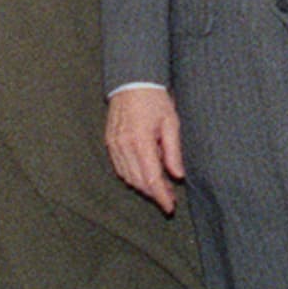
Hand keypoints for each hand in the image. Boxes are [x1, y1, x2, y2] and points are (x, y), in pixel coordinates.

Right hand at [105, 87, 184, 212]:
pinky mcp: (109, 142)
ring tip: (160, 187)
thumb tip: (178, 176)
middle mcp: (123, 146)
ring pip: (128, 177)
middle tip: (169, 198)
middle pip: (139, 182)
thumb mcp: (171, 123)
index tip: (170, 207)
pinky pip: (120, 168)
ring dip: (143, 186)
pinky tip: (144, 175)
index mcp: (140, 141)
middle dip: (154, 193)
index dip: (161, 196)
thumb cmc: (155, 100)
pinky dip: (132, 176)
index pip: (151, 178)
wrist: (132, 81)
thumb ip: (174, 151)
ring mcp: (114, 145)